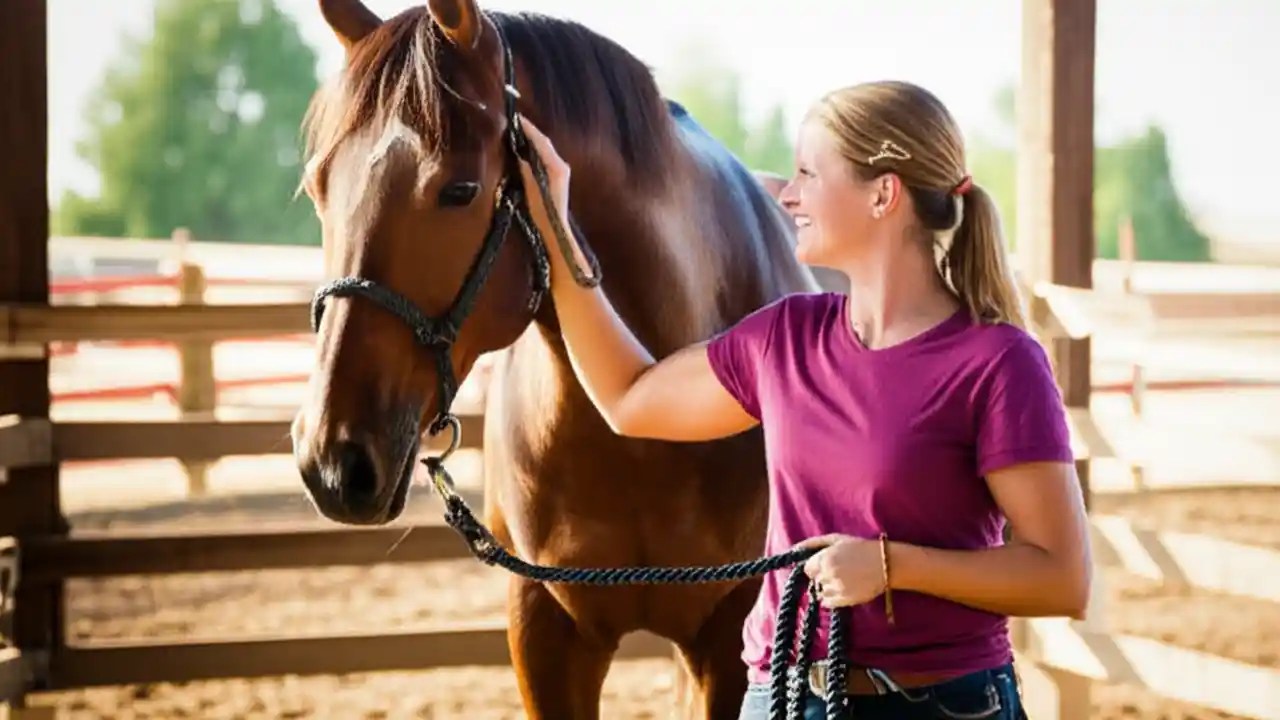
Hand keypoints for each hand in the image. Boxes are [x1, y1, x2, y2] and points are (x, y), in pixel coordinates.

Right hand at [515, 114, 570, 232]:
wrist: (555, 233)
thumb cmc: (542, 213)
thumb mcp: (530, 187)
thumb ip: (524, 166)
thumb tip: (517, 149)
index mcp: (556, 165)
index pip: (540, 140)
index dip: (527, 128)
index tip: (514, 117)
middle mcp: (561, 165)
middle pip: (543, 143)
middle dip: (529, 132)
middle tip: (511, 123)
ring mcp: (561, 171)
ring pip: (544, 150)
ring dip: (531, 140)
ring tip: (515, 133)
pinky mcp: (558, 178)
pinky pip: (544, 158)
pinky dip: (534, 151)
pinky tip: (522, 151)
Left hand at [799, 534, 886, 607]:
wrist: (886, 564)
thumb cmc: (861, 548)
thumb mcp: (837, 539)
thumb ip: (813, 543)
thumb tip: (794, 550)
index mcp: (825, 558)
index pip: (807, 569)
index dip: (816, 566)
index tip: (826, 564)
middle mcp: (828, 574)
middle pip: (815, 580)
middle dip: (823, 576)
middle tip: (839, 571)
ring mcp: (836, 589)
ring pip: (820, 592)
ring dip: (827, 588)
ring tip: (843, 580)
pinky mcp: (845, 601)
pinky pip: (827, 603)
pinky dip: (832, 598)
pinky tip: (844, 589)